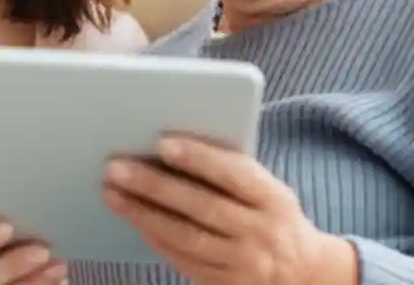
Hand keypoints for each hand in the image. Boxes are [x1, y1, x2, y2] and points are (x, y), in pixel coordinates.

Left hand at [103, 136, 357, 284]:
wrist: (301, 271)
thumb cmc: (270, 213)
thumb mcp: (268, 189)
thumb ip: (231, 170)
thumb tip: (171, 146)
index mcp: (274, 198)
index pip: (235, 174)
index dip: (199, 158)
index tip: (162, 141)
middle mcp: (261, 233)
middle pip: (202, 207)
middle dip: (155, 185)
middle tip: (117, 167)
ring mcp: (243, 264)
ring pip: (186, 237)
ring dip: (143, 214)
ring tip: (112, 192)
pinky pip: (182, 260)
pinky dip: (154, 237)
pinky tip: (133, 218)